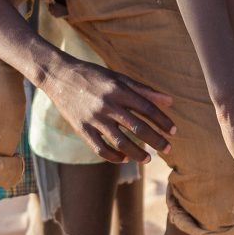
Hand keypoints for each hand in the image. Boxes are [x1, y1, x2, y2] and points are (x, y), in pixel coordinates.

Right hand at [42, 58, 177, 164]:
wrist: (59, 76)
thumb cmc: (94, 76)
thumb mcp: (119, 78)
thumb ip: (144, 90)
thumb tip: (170, 101)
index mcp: (119, 90)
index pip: (147, 109)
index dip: (163, 121)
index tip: (174, 132)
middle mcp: (108, 105)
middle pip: (138, 128)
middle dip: (156, 140)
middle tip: (168, 149)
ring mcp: (94, 119)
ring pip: (121, 142)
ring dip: (138, 153)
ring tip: (148, 159)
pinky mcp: (82, 130)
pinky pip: (100, 149)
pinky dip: (114, 157)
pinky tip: (124, 159)